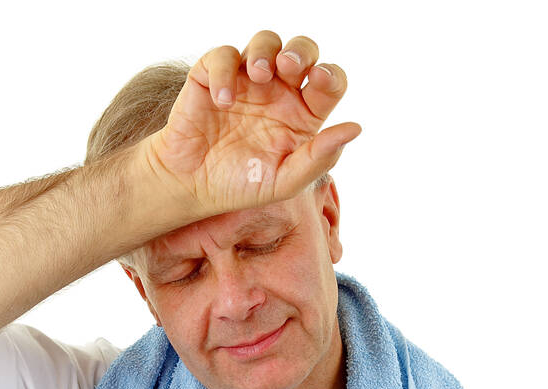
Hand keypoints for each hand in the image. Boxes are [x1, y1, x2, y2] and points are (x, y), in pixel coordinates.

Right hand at [139, 30, 361, 218]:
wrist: (192, 187)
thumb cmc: (242, 185)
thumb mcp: (285, 181)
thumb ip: (319, 157)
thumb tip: (355, 128)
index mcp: (303, 113)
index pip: (329, 82)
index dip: (330, 75)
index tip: (319, 79)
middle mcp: (278, 92)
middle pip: (301, 51)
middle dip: (300, 51)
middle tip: (289, 66)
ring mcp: (246, 81)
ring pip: (266, 41)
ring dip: (265, 50)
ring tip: (259, 74)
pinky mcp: (213, 76)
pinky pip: (223, 55)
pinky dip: (225, 71)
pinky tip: (223, 101)